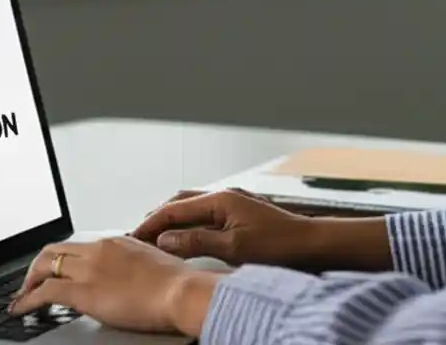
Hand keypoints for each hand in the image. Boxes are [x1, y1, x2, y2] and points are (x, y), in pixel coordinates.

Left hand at [9, 236, 219, 337]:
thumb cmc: (177, 284)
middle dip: (38, 266)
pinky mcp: (84, 291)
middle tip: (31, 282)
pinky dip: (27, 300)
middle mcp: (99, 249)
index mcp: (116, 242)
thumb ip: (135, 266)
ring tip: (23, 296)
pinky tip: (21, 308)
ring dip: (29, 281)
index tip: (58, 270)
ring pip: (44, 266)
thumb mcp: (154, 264)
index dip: (63, 259)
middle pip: (55, 250)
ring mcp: (90, 268)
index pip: (79, 247)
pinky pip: (45, 292)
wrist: (182, 291)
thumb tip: (130, 277)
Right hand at [132, 189, 392, 271]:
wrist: (312, 245)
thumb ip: (196, 242)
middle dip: (159, 217)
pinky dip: (190, 224)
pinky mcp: (241, 214)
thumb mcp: (234, 248)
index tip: (133, 236)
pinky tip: (187, 237)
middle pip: (181, 202)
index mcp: (221, 200)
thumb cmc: (280, 245)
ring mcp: (234, 204)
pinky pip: (207, 215)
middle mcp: (226, 196)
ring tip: (157, 236)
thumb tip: (165, 239)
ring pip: (194, 207)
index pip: (175, 208)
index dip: (151, 223)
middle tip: (140, 235)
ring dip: (174, 220)